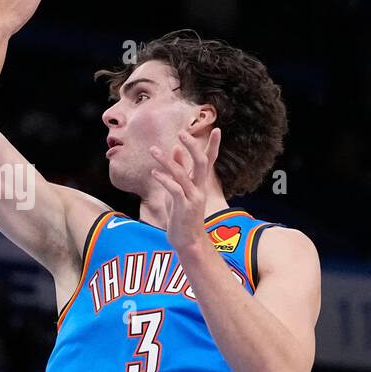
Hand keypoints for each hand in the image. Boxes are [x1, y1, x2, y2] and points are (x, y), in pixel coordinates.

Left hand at [150, 128, 221, 252]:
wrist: (187, 241)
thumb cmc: (182, 215)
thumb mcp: (179, 190)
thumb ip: (179, 170)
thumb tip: (177, 148)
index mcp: (199, 184)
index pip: (209, 161)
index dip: (213, 146)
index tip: (218, 129)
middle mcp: (199, 189)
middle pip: (202, 163)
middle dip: (193, 147)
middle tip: (182, 132)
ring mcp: (193, 198)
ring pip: (182, 174)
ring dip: (166, 160)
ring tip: (153, 150)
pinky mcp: (184, 208)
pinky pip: (174, 189)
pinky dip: (163, 179)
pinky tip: (153, 172)